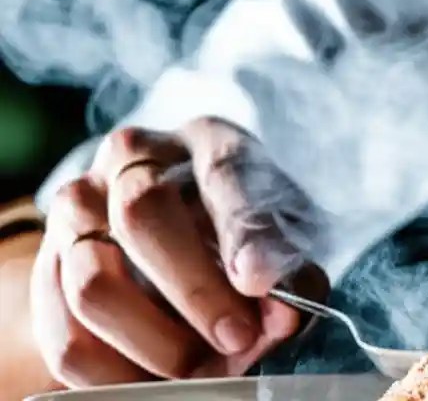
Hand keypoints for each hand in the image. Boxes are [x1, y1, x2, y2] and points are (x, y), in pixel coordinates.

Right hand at [30, 119, 327, 387]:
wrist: (180, 241)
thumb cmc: (246, 236)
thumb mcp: (286, 238)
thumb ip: (289, 271)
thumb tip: (283, 314)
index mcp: (205, 141)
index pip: (222, 171)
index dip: (242, 229)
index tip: (260, 280)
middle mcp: (130, 163)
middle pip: (143, 216)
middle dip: (197, 292)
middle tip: (239, 338)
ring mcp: (76, 213)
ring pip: (93, 284)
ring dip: (156, 343)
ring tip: (207, 368)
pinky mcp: (47, 270)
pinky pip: (66, 337)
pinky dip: (116, 374)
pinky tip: (161, 379)